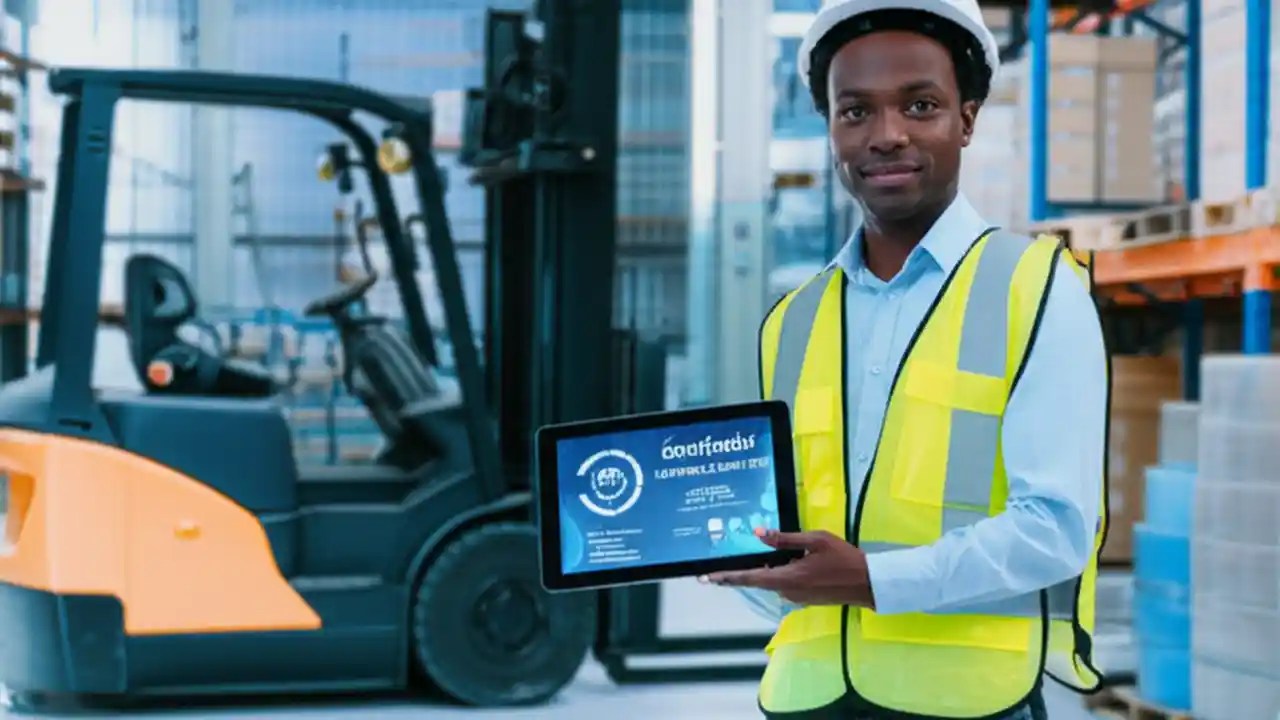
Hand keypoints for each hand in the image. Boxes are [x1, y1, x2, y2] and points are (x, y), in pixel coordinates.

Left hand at [700, 529, 874, 607]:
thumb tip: (759, 533)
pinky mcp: (805, 598)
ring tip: (760, 553)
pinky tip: (785, 559)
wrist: (868, 583)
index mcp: (787, 578)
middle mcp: (788, 591)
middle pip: (758, 579)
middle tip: (719, 566)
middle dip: (741, 571)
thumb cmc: (844, 559)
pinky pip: (785, 583)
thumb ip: (785, 538)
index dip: (726, 577)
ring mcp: (796, 597)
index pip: (749, 578)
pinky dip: (780, 572)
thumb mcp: (815, 541)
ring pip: (773, 580)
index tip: (707, 578)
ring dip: (767, 569)